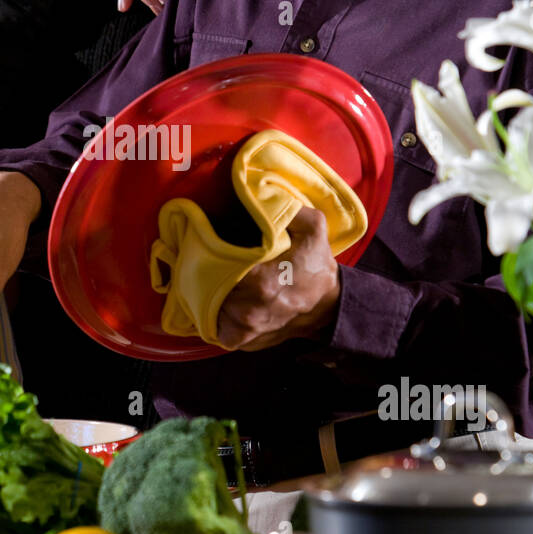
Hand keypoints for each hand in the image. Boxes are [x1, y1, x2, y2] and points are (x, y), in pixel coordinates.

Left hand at [215, 207, 340, 351]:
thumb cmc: (315, 265)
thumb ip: (289, 208)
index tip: (209, 242)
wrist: (327, 305)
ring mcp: (245, 331)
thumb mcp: (313, 228)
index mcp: (262, 283)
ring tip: (212, 277)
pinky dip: (213, 315)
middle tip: (206, 257)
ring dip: (206, 294)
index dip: (209, 252)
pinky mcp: (242, 342)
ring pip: (206, 310)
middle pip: (208, 288)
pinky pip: (215, 328)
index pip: (217, 266)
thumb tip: (260, 191)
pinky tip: (220, 299)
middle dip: (205, 272)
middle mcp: (249, 312)